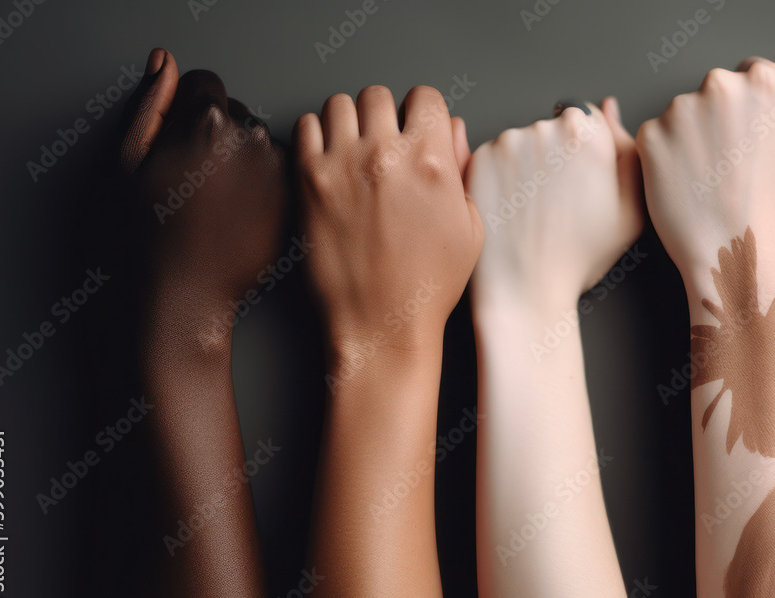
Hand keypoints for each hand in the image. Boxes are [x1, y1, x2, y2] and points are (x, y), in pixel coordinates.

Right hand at [122, 49, 285, 320]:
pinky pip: (279, 170)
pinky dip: (265, 182)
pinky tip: (242, 211)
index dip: (186, 112)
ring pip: (259, 142)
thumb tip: (166, 63)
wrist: (189, 289)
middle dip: (217, 135)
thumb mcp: (131, 162)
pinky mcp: (296, 194)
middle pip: (234, 114)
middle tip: (198, 181)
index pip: (205, 85)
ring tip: (220, 200)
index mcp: (207, 120)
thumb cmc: (152, 230)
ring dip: (243, 158)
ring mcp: (279, 166)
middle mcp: (252, 136)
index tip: (181, 145)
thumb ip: (152, 104)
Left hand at [293, 85, 483, 354]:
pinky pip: (306, 126)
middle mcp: (385, 155)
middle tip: (384, 145)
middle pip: (379, 95)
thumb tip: (451, 130)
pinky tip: (329, 160)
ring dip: (349, 122)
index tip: (417, 132)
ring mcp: (343, 165)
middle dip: (385, 116)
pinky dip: (316, 135)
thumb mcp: (469, 229)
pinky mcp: (309, 182)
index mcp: (431, 162)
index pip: (426, 97)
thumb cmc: (427, 285)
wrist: (381, 324)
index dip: (423, 114)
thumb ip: (460, 169)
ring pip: (340, 104)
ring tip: (353, 150)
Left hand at [467, 99, 642, 316]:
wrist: (525, 290)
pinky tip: (510, 210)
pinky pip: (493, 158)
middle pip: (552, 127)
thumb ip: (628, 150)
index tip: (578, 185)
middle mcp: (544, 127)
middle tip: (555, 204)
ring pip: (520, 142)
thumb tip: (608, 106)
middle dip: (554, 156)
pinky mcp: (477, 160)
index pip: (587, 120)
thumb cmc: (578, 257)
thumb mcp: (631, 209)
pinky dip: (499, 177)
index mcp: (587, 133)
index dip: (584, 155)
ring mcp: (506, 142)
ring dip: (525, 165)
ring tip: (531, 211)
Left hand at [635, 55, 774, 280]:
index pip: (751, 76)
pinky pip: (656, 138)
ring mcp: (681, 110)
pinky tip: (684, 186)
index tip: (752, 149)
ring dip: (690, 138)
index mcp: (767, 82)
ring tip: (708, 181)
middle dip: (720, 121)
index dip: (752, 115)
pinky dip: (665, 159)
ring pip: (683, 114)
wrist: (735, 254)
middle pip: (715, 91)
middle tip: (730, 170)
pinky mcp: (650, 136)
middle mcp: (721, 86)